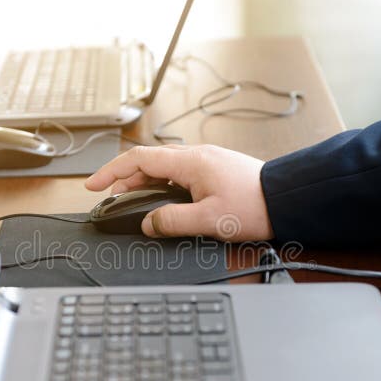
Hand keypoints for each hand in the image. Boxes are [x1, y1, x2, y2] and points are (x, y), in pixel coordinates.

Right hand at [85, 144, 273, 240]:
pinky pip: (179, 173)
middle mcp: (196, 156)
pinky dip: (162, 185)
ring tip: (131, 203)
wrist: (287, 199)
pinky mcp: (214, 171)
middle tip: (109, 201)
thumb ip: (172, 221)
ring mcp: (206, 162)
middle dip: (123, 180)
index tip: (93, 186)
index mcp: (190, 162)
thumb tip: (148, 224)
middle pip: (148, 163)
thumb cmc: (255, 207)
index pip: (138, 159)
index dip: (111, 172)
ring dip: (143, 184)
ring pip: (163, 168)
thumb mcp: (209, 220)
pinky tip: (161, 201)